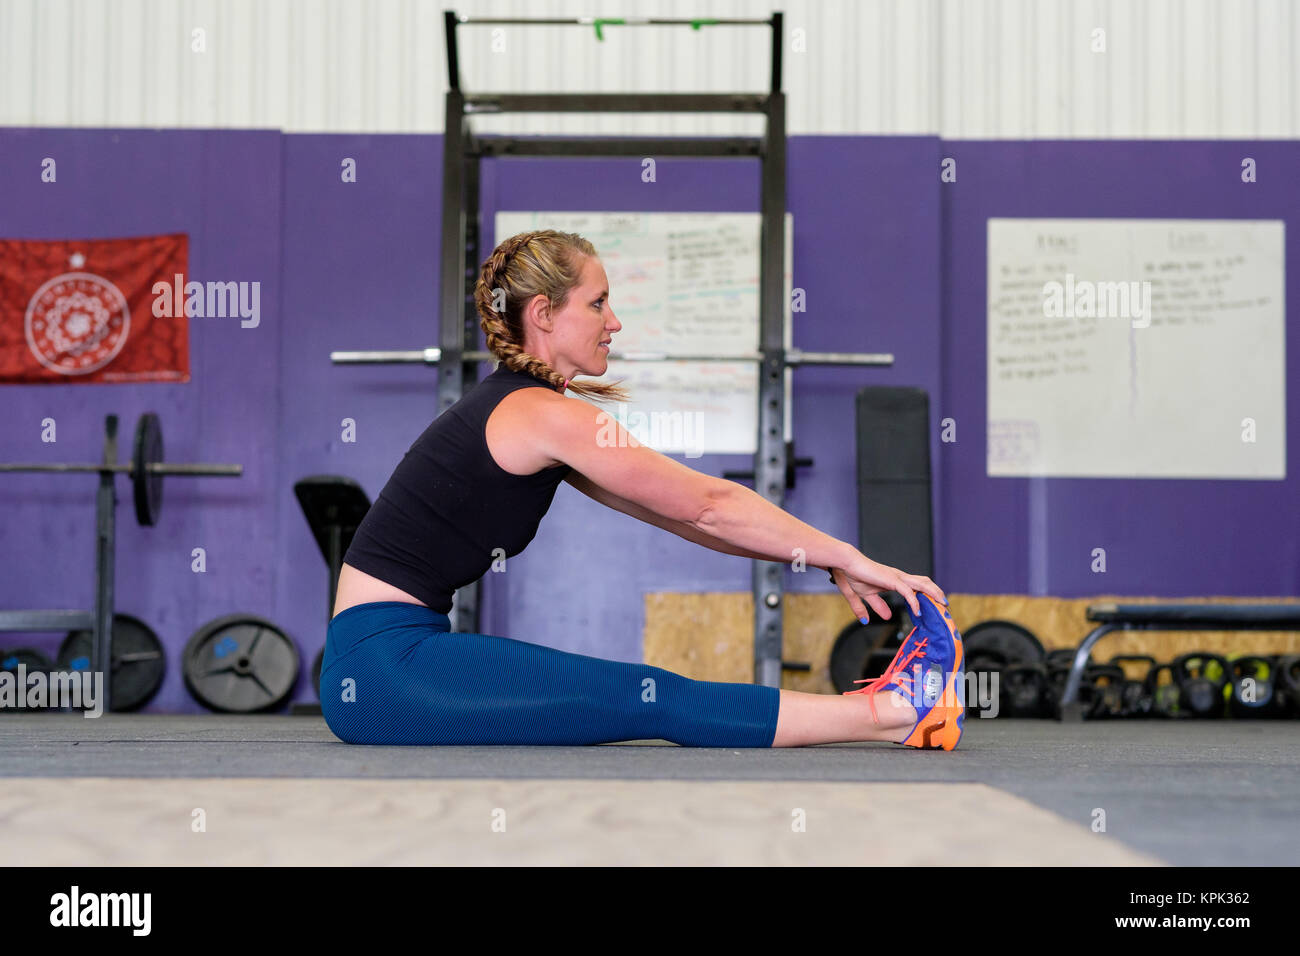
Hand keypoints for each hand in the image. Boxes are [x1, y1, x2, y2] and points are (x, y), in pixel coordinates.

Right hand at [828, 557, 946, 620]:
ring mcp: (897, 578)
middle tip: (945, 604)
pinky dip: (914, 602)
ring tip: (942, 604)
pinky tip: (918, 611)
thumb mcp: (866, 596)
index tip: (934, 604)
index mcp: (895, 580)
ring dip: (934, 594)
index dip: (926, 594)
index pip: (916, 586)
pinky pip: (907, 592)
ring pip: (921, 584)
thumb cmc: (854, 575)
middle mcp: (899, 577)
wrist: (847, 565)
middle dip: (936, 593)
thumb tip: (885, 617)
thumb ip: (875, 606)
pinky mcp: (891, 580)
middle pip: (924, 582)